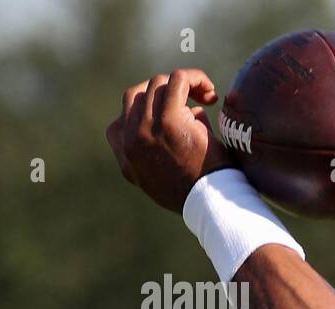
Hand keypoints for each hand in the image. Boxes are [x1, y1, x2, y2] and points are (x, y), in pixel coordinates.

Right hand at [105, 69, 232, 211]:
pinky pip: (177, 80)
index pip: (122, 116)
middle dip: (166, 93)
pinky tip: (210, 93)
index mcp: (125, 155)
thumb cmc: (200, 193)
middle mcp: (130, 139)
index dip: (149, 110)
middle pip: (139, 93)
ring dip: (182, 86)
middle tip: (195, 104)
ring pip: (157, 84)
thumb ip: (164, 149)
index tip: (176, 118)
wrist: (211, 205)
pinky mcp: (171, 120)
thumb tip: (191, 112)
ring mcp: (147, 128)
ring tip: (205, 98)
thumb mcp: (167, 176)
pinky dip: (194, 78)